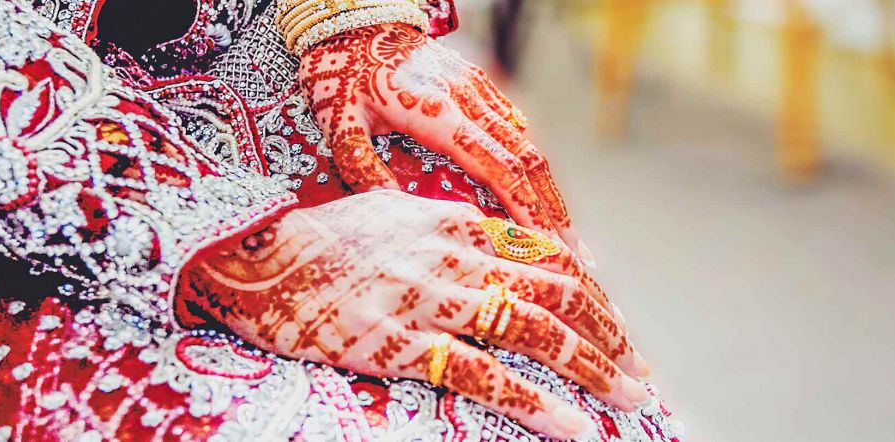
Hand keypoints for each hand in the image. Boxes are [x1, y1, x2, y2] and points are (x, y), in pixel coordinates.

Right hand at [176, 190, 648, 439]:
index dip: (592, 294)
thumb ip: (452, 228)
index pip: (549, 256)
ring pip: (534, 331)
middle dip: (606, 333)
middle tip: (636, 371)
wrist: (258, 260)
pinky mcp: (401, 343)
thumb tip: (499, 245)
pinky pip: (483, 376)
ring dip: (590, 366)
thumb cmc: (324, 238)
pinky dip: (536, 404)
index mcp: (456, 224)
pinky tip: (572, 427)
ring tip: (627, 397)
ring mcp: (430, 300)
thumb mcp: (397, 212)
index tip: (614, 326)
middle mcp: (455, 257)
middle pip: (556, 293)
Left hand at [299, 23, 581, 250]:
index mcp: (437, 112)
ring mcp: (478, 89)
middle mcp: (468, 99)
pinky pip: (514, 128)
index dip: (525, 209)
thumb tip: (391, 212)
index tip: (544, 245)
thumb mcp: (338, 123)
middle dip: (553, 211)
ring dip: (549, 192)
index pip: (496, 167)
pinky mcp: (478, 84)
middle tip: (575, 257)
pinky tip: (543, 196)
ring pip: (528, 143)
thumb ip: (361, 167)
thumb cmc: (341, 71)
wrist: (353, 19)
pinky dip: (532, 167)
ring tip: (566, 235)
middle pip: (526, 160)